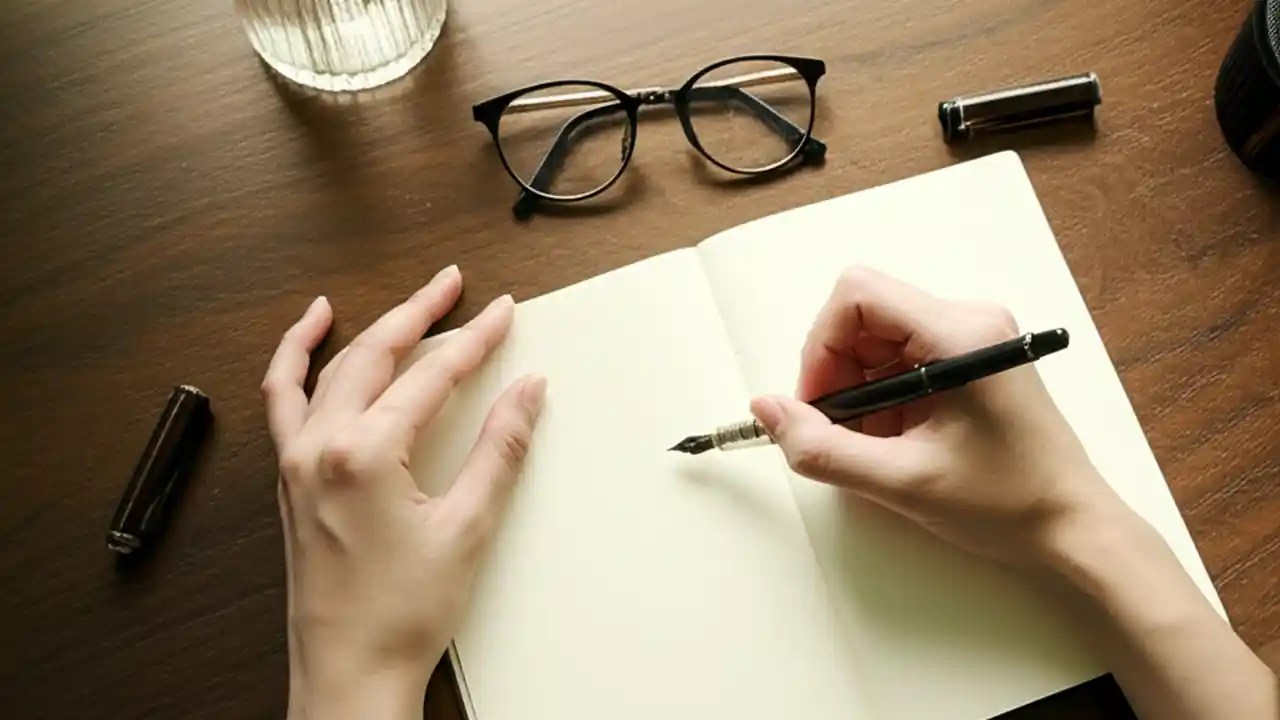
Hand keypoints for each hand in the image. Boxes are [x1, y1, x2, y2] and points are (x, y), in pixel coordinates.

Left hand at [261, 266, 545, 719]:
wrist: (350, 672)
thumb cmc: (398, 615)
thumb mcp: (466, 528)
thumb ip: (499, 450)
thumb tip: (525, 396)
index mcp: (363, 454)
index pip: (430, 375)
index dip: (474, 339)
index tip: (500, 313)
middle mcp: (319, 447)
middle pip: (375, 353)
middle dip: (422, 312)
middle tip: (456, 286)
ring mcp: (296, 461)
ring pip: (330, 368)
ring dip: (367, 326)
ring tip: (399, 298)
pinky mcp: (288, 479)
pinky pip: (283, 398)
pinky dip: (294, 359)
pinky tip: (309, 337)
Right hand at [749, 266, 1128, 568]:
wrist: (1073, 527)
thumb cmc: (1010, 503)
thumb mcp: (901, 482)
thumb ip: (822, 447)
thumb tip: (767, 411)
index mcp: (961, 335)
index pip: (857, 295)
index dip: (821, 346)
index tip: (817, 403)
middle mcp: (969, 322)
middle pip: (863, 314)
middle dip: (835, 371)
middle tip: (837, 430)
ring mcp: (972, 339)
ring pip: (877, 338)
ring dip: (858, 389)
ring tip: (875, 444)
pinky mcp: (971, 360)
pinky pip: (901, 358)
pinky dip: (881, 397)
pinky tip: (896, 440)